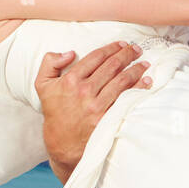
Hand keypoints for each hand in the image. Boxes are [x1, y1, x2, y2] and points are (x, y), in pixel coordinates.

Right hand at [34, 40, 151, 187]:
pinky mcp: (107, 118)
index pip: (96, 57)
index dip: (111, 48)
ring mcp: (97, 105)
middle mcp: (84, 91)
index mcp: (70, 80)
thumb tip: (70, 53)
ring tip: (144, 63)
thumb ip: (50, 63)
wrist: (62, 143)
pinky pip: (126, 98)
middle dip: (127, 55)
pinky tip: (146, 81)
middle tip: (136, 49)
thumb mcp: (42, 85)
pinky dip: (138, 88)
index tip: (121, 44)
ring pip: (121, 81)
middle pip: (111, 66)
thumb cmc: (55, 112)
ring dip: (136, 69)